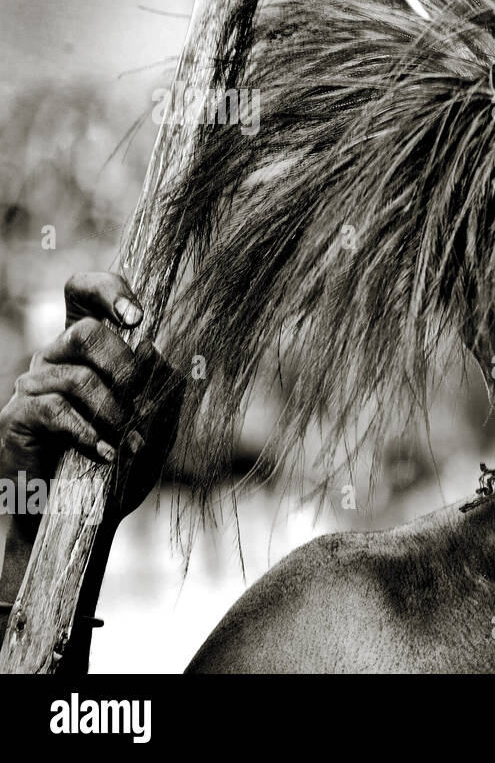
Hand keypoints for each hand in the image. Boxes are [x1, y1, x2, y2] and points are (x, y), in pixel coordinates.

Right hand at [0, 272, 179, 528]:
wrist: (83, 517)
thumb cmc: (123, 463)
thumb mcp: (157, 424)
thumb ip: (163, 388)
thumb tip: (155, 352)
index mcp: (92, 348)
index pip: (84, 292)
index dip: (107, 290)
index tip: (137, 316)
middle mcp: (58, 357)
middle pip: (87, 332)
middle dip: (126, 370)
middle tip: (141, 407)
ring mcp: (35, 385)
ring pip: (77, 374)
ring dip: (114, 410)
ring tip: (130, 442)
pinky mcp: (19, 416)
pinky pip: (55, 409)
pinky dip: (89, 432)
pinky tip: (107, 454)